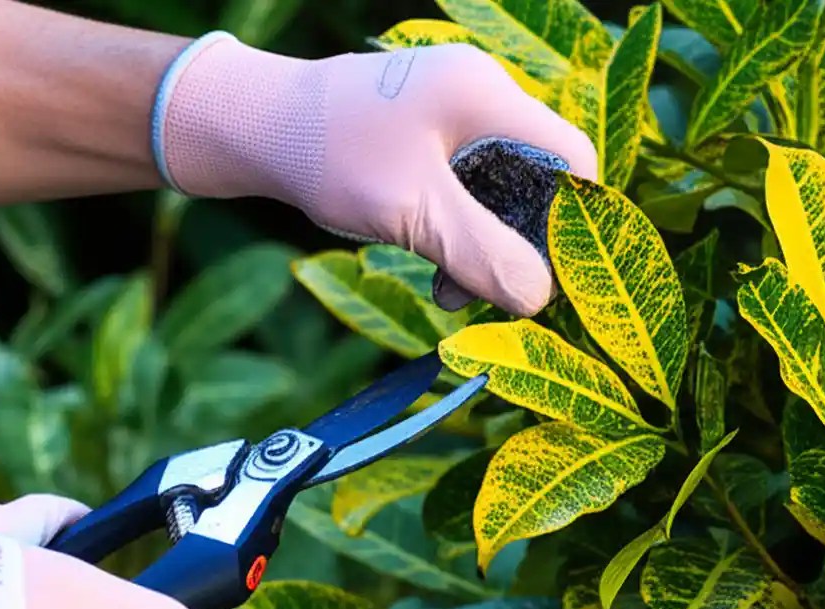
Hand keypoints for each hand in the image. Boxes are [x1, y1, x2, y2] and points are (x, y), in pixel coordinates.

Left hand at [153, 34, 598, 316]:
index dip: (570, 224)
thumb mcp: (409, 214)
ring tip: (447, 287)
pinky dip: (460, 225)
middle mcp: (481, 93)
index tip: (540, 277)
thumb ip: (479, 254)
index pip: (572, 160)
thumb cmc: (326, 157)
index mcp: (486, 97)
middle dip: (519, 242)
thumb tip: (539, 299)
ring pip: (505, 188)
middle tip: (481, 293)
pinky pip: (471, 184)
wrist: (252, 126)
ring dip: (485, 242)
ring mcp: (456, 109)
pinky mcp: (432, 130)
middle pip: (540, 178)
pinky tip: (433, 261)